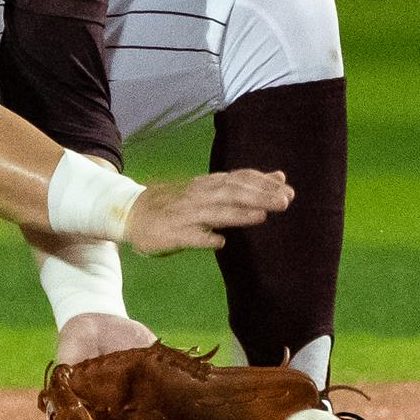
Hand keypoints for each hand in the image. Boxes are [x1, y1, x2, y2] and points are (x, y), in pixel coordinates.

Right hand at [123, 169, 291, 254]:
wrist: (132, 212)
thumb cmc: (178, 203)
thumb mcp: (210, 189)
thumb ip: (243, 185)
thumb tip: (280, 177)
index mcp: (208, 185)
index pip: (239, 179)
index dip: (262, 183)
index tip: (287, 189)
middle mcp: (199, 196)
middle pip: (231, 193)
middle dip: (258, 196)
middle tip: (285, 201)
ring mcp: (184, 215)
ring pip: (214, 212)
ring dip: (238, 214)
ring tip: (262, 216)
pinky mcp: (171, 234)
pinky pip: (188, 236)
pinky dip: (203, 237)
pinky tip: (220, 242)